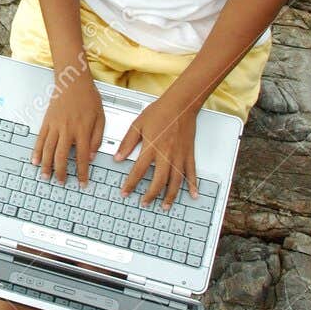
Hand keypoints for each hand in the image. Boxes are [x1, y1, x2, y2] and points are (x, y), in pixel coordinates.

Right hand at [33, 69, 103, 186]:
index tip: (82, 182)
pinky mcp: (47, 122)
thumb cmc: (89, 98)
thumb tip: (91, 156)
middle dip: (61, 172)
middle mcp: (67, 130)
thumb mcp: (100, 118)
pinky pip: (40, 139)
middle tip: (61, 182)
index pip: (82, 157)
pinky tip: (35, 161)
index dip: (81, 172)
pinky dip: (36, 151)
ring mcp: (55, 126)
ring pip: (48, 150)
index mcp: (82, 130)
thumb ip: (97, 138)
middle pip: (62, 157)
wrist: (73, 81)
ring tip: (46, 176)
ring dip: (46, 165)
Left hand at [114, 92, 199, 209]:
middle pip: (159, 181)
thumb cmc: (160, 111)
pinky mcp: (189, 154)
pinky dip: (193, 185)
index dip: (130, 184)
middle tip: (145, 203)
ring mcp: (179, 156)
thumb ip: (127, 143)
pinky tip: (192, 194)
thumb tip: (118, 157)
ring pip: (176, 181)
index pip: (139, 171)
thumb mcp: (137, 124)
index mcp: (151, 147)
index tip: (125, 192)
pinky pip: (191, 172)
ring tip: (165, 205)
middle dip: (151, 195)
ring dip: (170, 196)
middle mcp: (166, 154)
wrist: (181, 104)